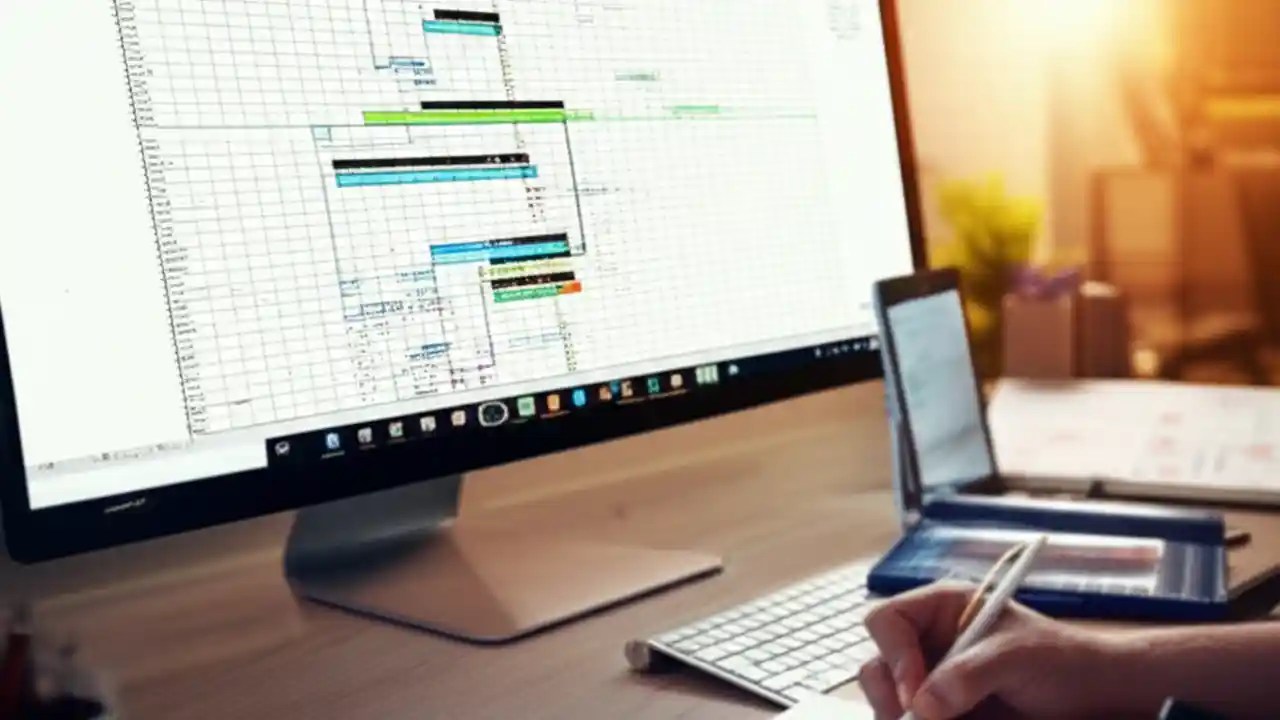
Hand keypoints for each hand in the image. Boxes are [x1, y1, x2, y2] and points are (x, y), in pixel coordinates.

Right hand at [858, 583, 1127, 719]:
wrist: (1100, 698)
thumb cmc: (1064, 662)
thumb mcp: (1019, 658)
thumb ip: (969, 674)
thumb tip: (922, 706)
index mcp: (940, 610)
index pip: (886, 621)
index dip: (894, 656)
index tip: (916, 695)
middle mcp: (928, 644)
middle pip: (877, 668)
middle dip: (890, 698)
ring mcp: (933, 683)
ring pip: (888, 704)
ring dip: (901, 718)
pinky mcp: (945, 715)